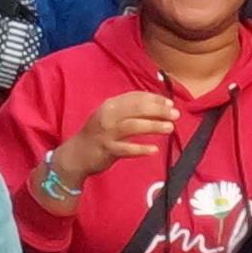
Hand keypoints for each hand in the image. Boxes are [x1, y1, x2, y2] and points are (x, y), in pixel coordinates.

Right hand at [54, 86, 179, 195]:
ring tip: (169, 127)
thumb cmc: (98, 135)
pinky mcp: (106, 150)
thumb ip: (129, 111)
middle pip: (136, 109)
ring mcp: (106, 133)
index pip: (135, 97)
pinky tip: (154, 149)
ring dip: (153, 126)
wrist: (76, 155)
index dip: (154, 99)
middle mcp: (107, 116)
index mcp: (110, 105)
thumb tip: (155, 106)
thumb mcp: (110, 117)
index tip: (170, 103)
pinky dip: (141, 149)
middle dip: (158, 110)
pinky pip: (126, 149)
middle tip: (175, 114)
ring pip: (133, 126)